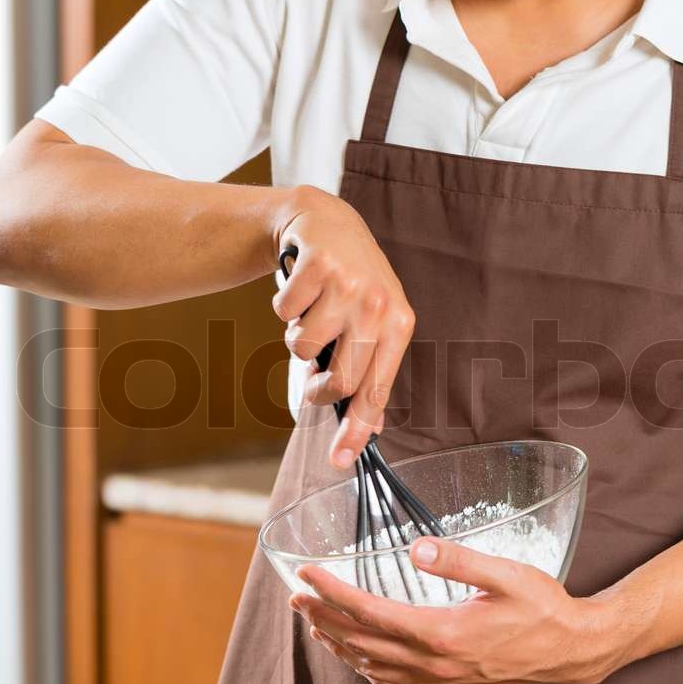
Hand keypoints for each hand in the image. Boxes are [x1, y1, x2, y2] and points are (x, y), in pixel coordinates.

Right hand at [271, 186, 413, 468]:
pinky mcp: (317, 264)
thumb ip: (370, 373)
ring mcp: (349, 282)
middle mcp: (378, 304)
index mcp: (398, 324)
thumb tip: (368, 429)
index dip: (356, 429)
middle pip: (341, 379)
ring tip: (311, 314)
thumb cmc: (349, 284)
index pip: (376, 389)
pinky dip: (284, 308)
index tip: (340, 460)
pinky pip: (284, 314)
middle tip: (311, 377)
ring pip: (303, 347)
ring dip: (297, 337)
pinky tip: (300, 288)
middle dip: (317, 388)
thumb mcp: (372, 324)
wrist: (325, 223)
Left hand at [289, 536, 624, 683]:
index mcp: (441, 633)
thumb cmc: (543, 607)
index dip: (331, 592)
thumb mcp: (505, 574)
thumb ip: (457, 560)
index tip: (305, 574)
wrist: (573, 650)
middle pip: (361, 641)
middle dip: (323, 617)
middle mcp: (434, 664)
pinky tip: (360, 657)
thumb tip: (415, 548)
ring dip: (339, 644)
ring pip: (373, 667)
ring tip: (316, 623)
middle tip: (296, 596)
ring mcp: (441, 683)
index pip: (368, 611)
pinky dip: (368, 669)